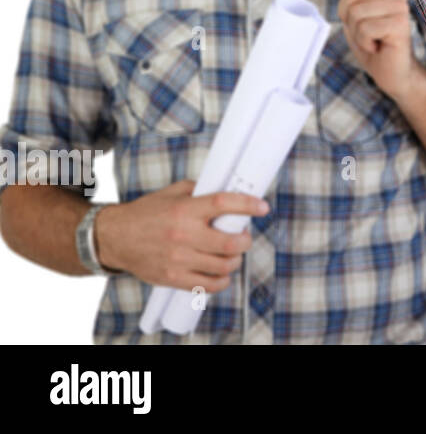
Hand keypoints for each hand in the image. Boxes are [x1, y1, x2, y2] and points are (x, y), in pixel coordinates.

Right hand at [95, 179, 266, 289]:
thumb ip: (200, 191)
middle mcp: (183, 235)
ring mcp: (178, 259)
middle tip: (244, 236)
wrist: (114, 237)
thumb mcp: (172, 193)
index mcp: (184, 210)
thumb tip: (230, 190)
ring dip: (236, 260)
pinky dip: (222, 280)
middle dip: (245, 240)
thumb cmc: (146, 213)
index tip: (262, 207)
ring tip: (233, 254)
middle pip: (229, 242)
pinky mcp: (172, 277)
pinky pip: (207, 285)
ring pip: (223, 265)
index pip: (223, 204)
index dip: (247, 205)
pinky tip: (223, 272)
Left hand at [338, 0, 417, 100]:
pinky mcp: (401, 24)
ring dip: (357, 32)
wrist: (390, 70)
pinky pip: (366, 28)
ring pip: (356, 12)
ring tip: (373, 38)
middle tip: (365, 27)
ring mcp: (401, 6)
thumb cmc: (372, 39)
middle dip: (348, 15)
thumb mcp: (355, 8)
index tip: (359, 3)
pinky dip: (365, 42)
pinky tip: (378, 45)